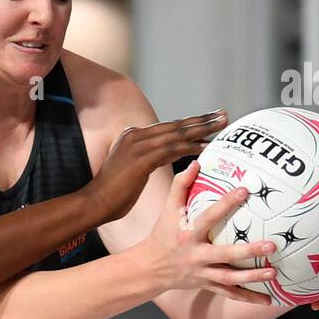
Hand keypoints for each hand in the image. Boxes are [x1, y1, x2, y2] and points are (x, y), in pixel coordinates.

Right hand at [85, 110, 229, 225]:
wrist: (95, 203)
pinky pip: (172, 149)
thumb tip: (168, 155)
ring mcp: (137, 145)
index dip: (191, 122)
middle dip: (201, 120)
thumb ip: (149, 158)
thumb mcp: (132, 170)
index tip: (210, 119)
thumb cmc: (114, 194)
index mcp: (132, 136)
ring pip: (177, 134)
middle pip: (175, 126)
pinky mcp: (141, 158)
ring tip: (221, 125)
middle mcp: (135, 135)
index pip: (168, 127)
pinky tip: (206, 147)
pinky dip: (190, 147)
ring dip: (201, 129)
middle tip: (223, 115)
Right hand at [141, 160, 277, 304]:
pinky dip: (248, 298)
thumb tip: (197, 162)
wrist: (149, 268)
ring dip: (252, 277)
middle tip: (271, 245)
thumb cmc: (162, 234)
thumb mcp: (167, 210)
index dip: (226, 204)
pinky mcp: (206, 285)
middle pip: (224, 255)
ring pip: (229, 278)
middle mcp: (196, 255)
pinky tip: (268, 300)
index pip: (208, 217)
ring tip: (274, 272)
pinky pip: (229, 293)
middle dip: (247, 252)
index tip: (245, 190)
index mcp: (187, 235)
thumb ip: (180, 185)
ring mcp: (202, 273)